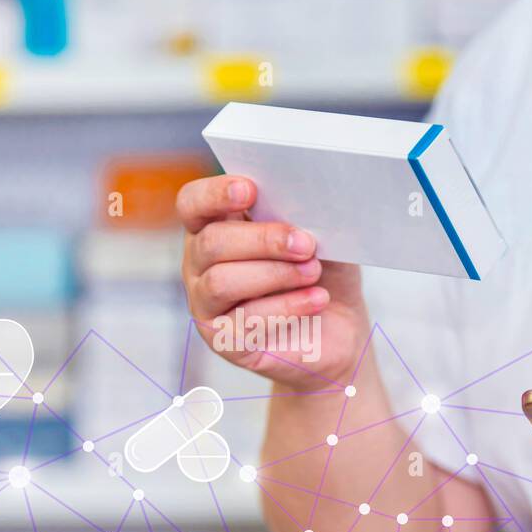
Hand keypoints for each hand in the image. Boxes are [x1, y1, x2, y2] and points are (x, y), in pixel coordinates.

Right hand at [176, 175, 368, 390]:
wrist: (339, 328)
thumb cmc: (322, 272)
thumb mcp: (315, 234)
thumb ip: (296, 214)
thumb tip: (298, 198)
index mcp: (215, 227)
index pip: (193, 204)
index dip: (214, 194)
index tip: (250, 191)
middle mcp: (200, 265)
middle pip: (211, 243)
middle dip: (262, 240)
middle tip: (305, 244)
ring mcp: (206, 305)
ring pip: (221, 282)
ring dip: (275, 274)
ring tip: (313, 272)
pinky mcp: (223, 340)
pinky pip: (245, 320)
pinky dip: (287, 306)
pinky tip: (316, 299)